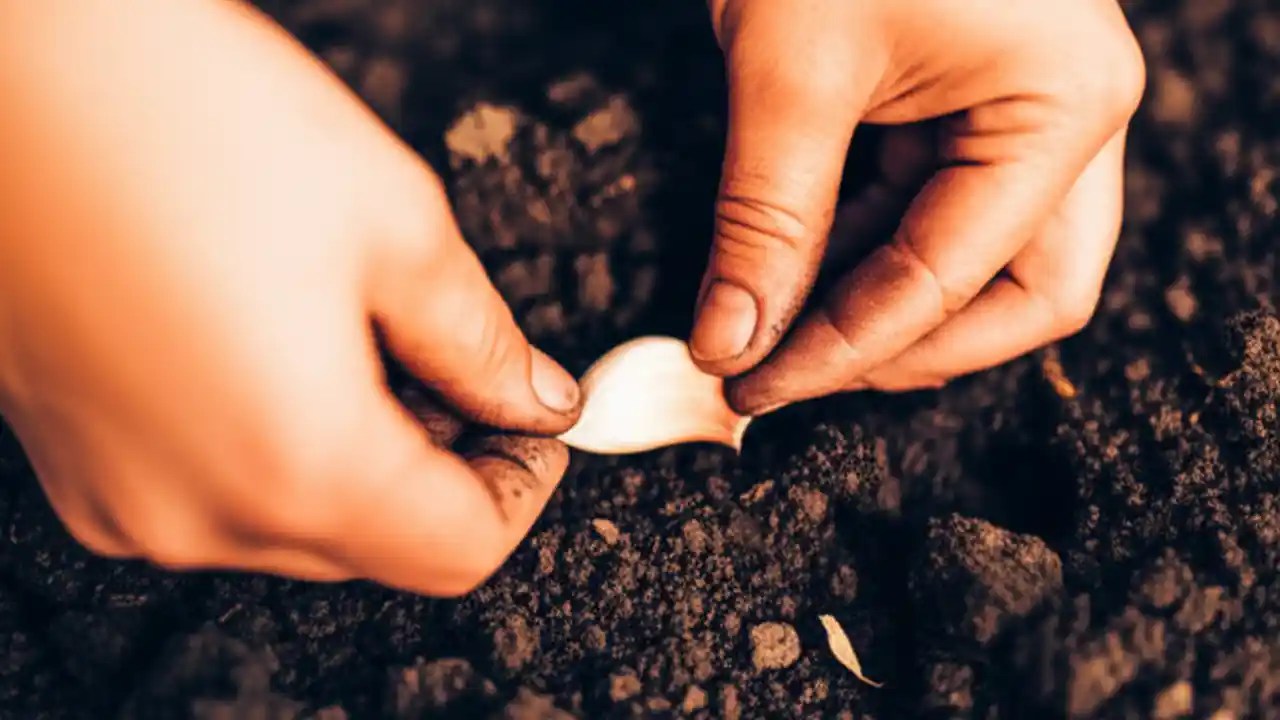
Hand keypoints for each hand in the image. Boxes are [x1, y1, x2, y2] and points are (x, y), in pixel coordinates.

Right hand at [0, 0, 579, 596]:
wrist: (2, 69)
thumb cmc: (180, 116)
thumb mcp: (389, 221)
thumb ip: (480, 341)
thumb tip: (536, 398)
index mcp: (296, 465)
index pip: (459, 548)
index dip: (522, 486)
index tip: (539, 420)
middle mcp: (198, 514)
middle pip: (379, 542)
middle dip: (446, 464)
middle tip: (466, 365)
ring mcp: (121, 495)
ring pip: (296, 519)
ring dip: (363, 451)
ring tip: (366, 331)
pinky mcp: (74, 457)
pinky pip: (214, 490)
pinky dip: (278, 440)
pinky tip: (282, 340)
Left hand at [690, 0, 1145, 411]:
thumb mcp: (790, 68)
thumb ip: (766, 219)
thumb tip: (730, 343)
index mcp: (1061, 105)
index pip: (955, 283)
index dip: (845, 353)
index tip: (750, 385)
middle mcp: (1070, 118)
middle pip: (1018, 297)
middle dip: (902, 348)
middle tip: (789, 374)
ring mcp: (1030, 108)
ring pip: (979, 263)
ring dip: (875, 303)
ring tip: (768, 325)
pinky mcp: (979, 99)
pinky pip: (937, 208)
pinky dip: (865, 248)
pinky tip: (789, 266)